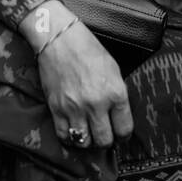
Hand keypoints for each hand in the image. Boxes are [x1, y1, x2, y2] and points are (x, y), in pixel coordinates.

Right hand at [23, 1, 132, 149]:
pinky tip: (73, 131)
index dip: (123, 135)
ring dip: (88, 141)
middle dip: (106, 140)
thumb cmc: (88, 48)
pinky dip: (70, 138)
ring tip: (89, 133)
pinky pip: (64, 136)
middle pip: (104, 140)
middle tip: (104, 134)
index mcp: (115, 92)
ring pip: (84, 142)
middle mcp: (96, 104)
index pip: (124, 129)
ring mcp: (75, 108)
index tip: (120, 134)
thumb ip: (117, 94)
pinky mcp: (56, 108)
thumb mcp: (113, 69)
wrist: (59, 38)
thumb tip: (118, 116)